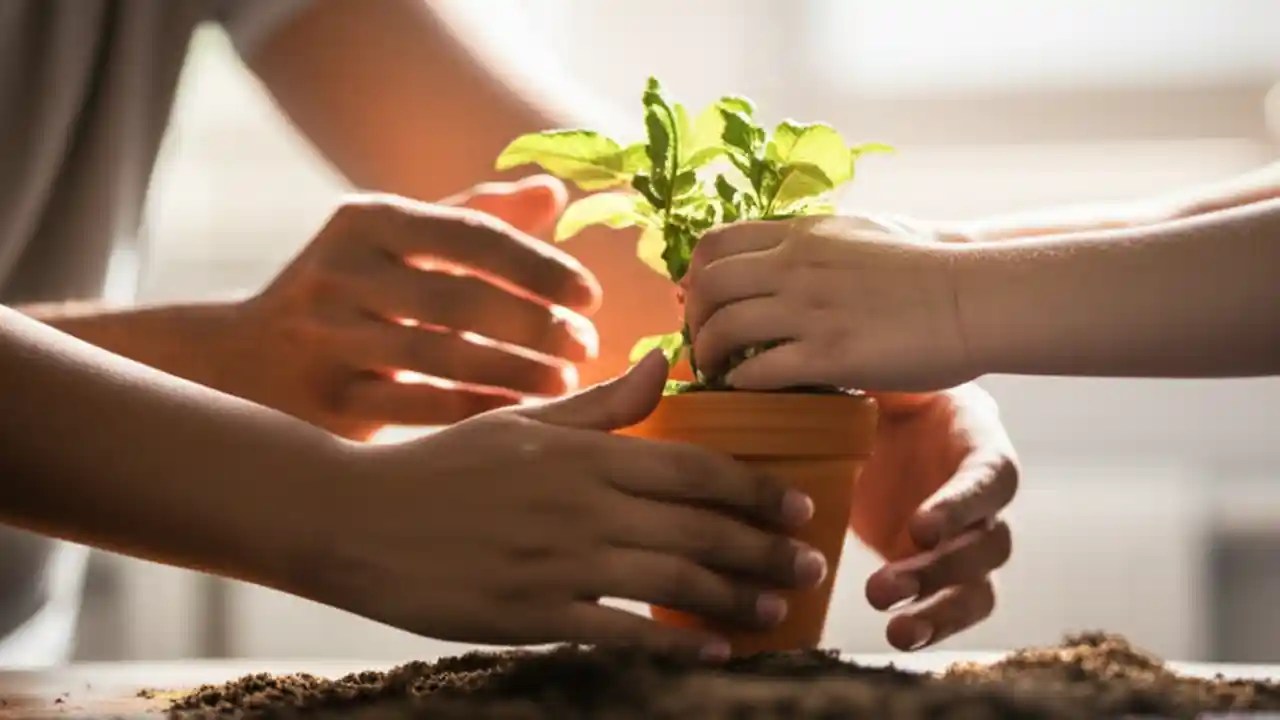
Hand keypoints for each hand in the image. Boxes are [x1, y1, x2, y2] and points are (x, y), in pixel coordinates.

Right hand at [219, 176, 601, 438]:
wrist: (237, 361)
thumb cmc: (347, 292)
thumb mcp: (395, 239)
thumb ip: (474, 216)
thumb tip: (553, 192)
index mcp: (367, 219)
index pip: (471, 234)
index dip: (540, 266)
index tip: (590, 297)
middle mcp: (341, 272)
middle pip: (459, 298)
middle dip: (535, 324)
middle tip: (586, 346)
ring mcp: (327, 337)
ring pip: (440, 356)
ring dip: (517, 371)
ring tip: (567, 382)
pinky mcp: (327, 399)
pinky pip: (417, 407)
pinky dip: (477, 409)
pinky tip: (524, 415)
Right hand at [292, 351, 825, 656]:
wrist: (357, 518)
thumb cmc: (444, 466)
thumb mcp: (523, 421)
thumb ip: (601, 403)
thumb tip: (662, 364)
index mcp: (582, 452)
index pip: (693, 468)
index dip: (755, 489)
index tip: (798, 505)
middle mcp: (581, 505)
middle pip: (698, 528)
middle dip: (765, 549)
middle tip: (813, 564)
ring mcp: (557, 562)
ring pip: (671, 582)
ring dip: (735, 597)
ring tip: (778, 609)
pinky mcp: (530, 614)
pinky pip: (618, 633)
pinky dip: (672, 644)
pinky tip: (713, 651)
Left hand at [685, 215, 973, 391]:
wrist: (973, 295)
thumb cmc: (930, 263)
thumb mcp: (862, 230)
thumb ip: (818, 241)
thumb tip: (793, 249)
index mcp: (802, 233)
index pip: (716, 242)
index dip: (696, 275)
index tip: (702, 301)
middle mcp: (795, 266)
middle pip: (708, 285)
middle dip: (693, 318)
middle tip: (701, 343)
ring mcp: (810, 310)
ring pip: (724, 328)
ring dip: (708, 354)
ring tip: (713, 372)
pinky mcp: (830, 354)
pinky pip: (759, 371)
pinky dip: (739, 382)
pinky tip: (744, 391)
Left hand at [852, 387, 1016, 649]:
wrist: (881, 430)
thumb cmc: (886, 398)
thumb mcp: (882, 382)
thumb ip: (871, 381)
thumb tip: (828, 369)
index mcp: (977, 444)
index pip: (989, 478)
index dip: (960, 506)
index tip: (919, 528)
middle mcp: (983, 498)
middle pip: (989, 542)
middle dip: (940, 569)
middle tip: (880, 587)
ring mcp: (969, 540)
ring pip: (980, 585)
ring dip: (941, 610)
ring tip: (894, 629)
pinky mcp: (946, 573)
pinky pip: (959, 606)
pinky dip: (934, 626)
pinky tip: (898, 636)